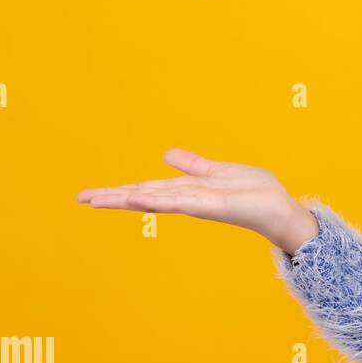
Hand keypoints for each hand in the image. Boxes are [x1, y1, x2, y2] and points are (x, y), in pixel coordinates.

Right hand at [75, 148, 319, 254]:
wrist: (280, 208)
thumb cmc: (254, 192)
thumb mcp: (219, 171)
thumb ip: (193, 165)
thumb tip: (166, 155)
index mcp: (187, 189)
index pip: (147, 188)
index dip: (120, 190)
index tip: (91, 194)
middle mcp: (188, 198)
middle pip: (145, 195)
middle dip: (114, 197)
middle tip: (81, 199)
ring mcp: (198, 203)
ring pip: (156, 198)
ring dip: (128, 198)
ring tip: (99, 199)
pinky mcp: (212, 205)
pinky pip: (181, 201)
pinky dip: (159, 200)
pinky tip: (139, 198)